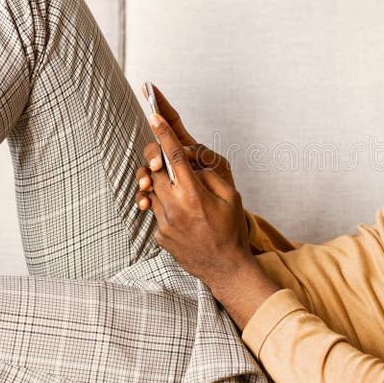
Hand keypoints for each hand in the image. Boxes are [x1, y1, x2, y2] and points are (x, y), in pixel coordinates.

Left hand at [135, 113, 278, 326]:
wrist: (224, 267)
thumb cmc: (231, 229)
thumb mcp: (231, 196)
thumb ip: (211, 172)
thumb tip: (191, 159)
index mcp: (194, 194)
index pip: (174, 156)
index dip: (163, 133)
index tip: (153, 115)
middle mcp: (175, 208)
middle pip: (154, 171)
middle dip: (158, 161)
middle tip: (167, 161)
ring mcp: (164, 223)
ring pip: (151, 190)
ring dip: (162, 186)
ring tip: (182, 194)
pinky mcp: (159, 235)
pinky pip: (155, 211)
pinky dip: (165, 206)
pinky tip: (183, 216)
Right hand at [136, 83, 233, 196]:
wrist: (222, 223)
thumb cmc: (224, 192)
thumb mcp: (220, 168)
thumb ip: (205, 155)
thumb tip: (182, 152)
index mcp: (188, 149)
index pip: (173, 122)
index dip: (161, 104)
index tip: (148, 86)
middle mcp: (173, 161)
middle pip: (155, 147)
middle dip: (152, 153)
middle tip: (158, 166)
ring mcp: (165, 179)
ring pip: (146, 171)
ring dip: (143, 175)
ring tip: (147, 186)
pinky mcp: (160, 198)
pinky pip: (146, 194)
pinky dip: (142, 197)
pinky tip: (144, 203)